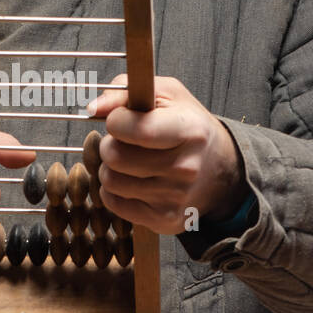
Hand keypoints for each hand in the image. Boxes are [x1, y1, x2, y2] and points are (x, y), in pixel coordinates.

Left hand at [87, 75, 249, 235]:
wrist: (219, 169)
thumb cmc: (187, 125)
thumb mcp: (167, 95)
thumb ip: (126, 92)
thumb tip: (93, 108)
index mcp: (189, 130)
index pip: (136, 130)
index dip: (116, 120)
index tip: (122, 119)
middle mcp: (185, 167)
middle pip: (114, 157)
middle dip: (110, 144)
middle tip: (124, 142)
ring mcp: (175, 197)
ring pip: (110, 181)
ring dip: (110, 168)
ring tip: (129, 161)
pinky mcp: (164, 219)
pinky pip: (114, 203)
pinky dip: (114, 190)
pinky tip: (131, 180)